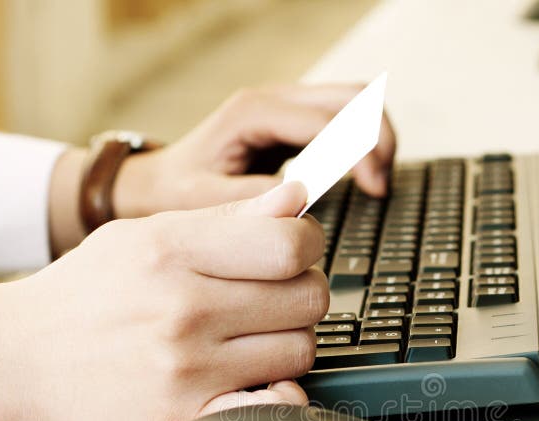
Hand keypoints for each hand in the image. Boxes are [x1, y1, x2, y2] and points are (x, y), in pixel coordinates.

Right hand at [0, 182, 326, 420]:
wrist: (26, 359)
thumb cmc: (89, 293)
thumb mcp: (148, 235)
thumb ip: (228, 219)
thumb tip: (295, 200)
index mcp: (173, 252)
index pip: (290, 244)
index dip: (309, 245)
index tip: (298, 250)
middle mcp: (183, 310)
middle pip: (307, 299)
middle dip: (301, 292)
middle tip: (275, 296)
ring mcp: (187, 368)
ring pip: (300, 350)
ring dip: (289, 341)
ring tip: (254, 336)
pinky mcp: (188, 416)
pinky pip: (275, 405)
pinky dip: (281, 392)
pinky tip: (259, 378)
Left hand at [114, 83, 396, 217]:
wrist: (157, 182)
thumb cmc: (178, 192)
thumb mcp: (209, 202)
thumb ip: (255, 201)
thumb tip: (303, 205)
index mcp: (253, 114)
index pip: (326, 120)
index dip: (360, 151)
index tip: (375, 189)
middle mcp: (272, 100)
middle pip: (350, 96)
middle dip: (378, 137)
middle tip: (382, 186)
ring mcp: (284, 109)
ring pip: (352, 101)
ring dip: (375, 135)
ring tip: (378, 181)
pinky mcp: (291, 124)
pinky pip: (340, 119)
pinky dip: (362, 141)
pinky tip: (364, 175)